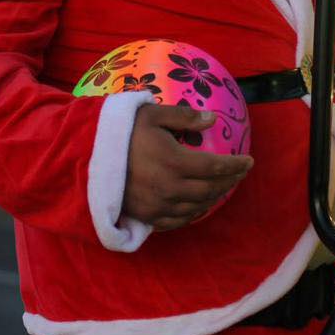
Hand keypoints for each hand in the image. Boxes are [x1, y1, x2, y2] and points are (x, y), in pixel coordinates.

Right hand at [123, 103, 253, 230]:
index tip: (250, 161)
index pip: (215, 167)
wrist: (85, 157)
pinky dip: (194, 213)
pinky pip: (178, 220)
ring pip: (196, 207)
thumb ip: (184, 117)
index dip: (235, 166)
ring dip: (214, 198)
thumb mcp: (152, 114)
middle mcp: (170, 188)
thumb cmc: (120, 131)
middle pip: (210, 189)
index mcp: (174, 161)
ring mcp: (158, 205)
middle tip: (239, 174)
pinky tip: (199, 205)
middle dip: (229, 182)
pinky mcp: (146, 216)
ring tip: (223, 187)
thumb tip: (212, 120)